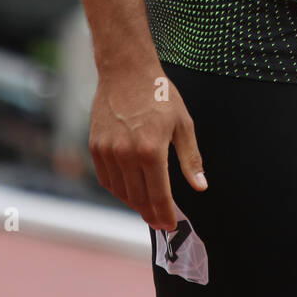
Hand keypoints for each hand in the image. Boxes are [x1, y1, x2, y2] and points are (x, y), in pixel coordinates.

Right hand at [89, 63, 206, 230]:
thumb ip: (190, 158)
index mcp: (151, 150)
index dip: (165, 215)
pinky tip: (129, 190)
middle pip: (138, 198)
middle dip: (151, 214)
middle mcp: (126, 154)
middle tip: (160, 222)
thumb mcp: (183, 123)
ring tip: (146, 207)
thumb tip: (200, 186)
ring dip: (134, 203)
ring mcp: (108, 151)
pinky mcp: (95, 146)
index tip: (171, 226)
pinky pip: (106, 179)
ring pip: (120, 192)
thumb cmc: (159, 94)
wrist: (126, 71)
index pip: (159, 196)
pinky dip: (118, 189)